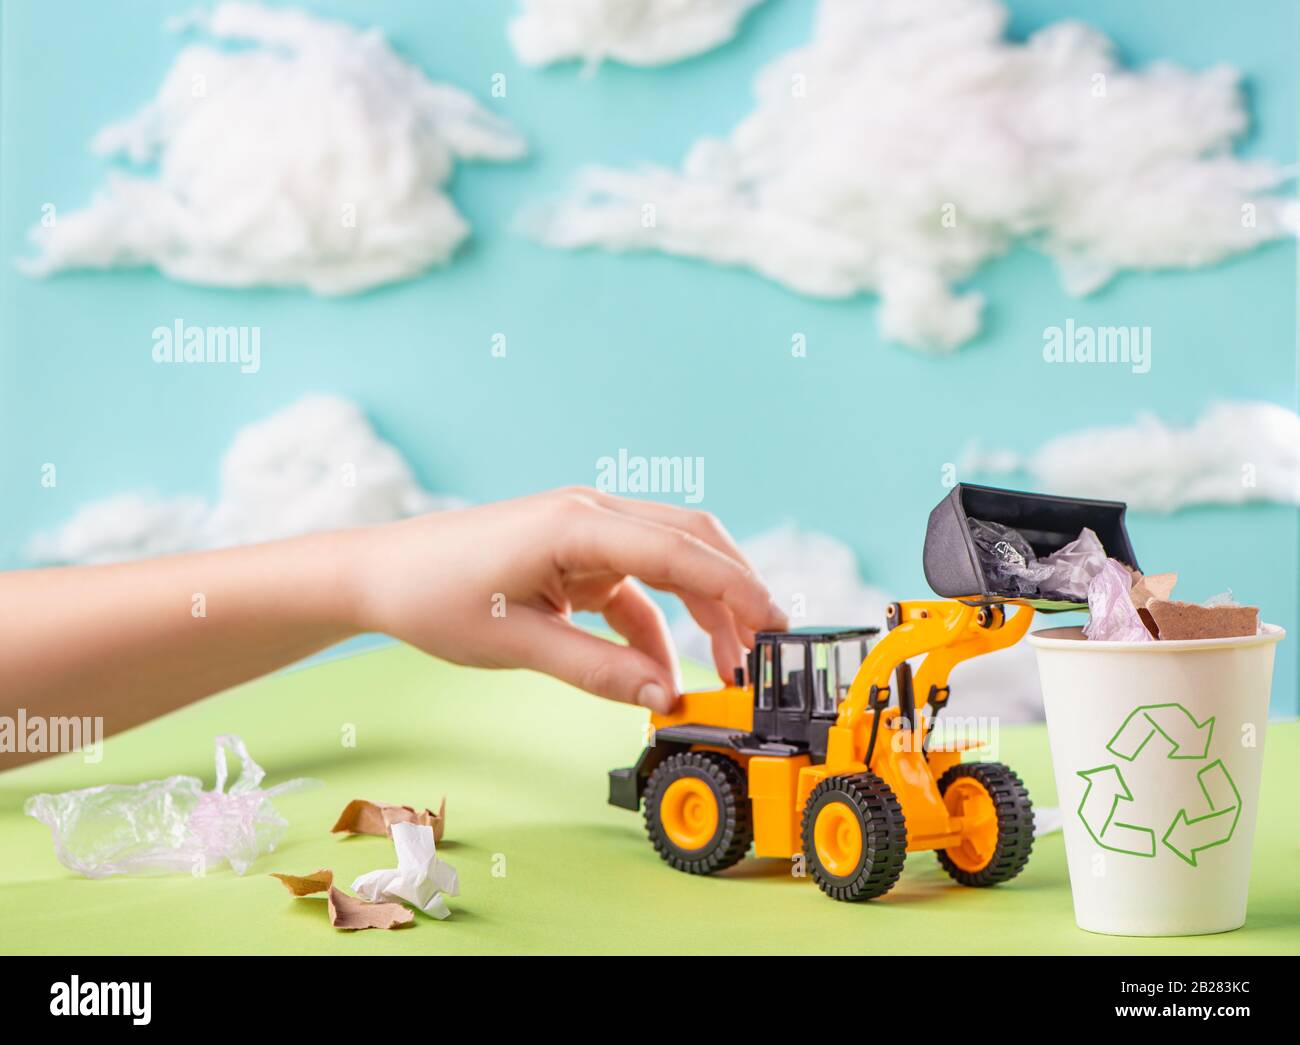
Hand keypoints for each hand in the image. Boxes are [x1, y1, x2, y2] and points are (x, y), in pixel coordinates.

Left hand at [349, 488, 786, 712]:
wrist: (380, 574)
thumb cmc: (435, 597)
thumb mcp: (517, 644)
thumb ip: (597, 671)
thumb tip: (664, 698)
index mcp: (578, 524)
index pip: (680, 551)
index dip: (736, 588)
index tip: (776, 626)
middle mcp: (591, 514)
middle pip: (691, 541)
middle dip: (735, 592)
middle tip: (768, 647)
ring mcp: (585, 530)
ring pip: (670, 559)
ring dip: (702, 607)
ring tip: (728, 663)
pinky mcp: (576, 552)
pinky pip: (635, 584)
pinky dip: (656, 624)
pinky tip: (660, 670)